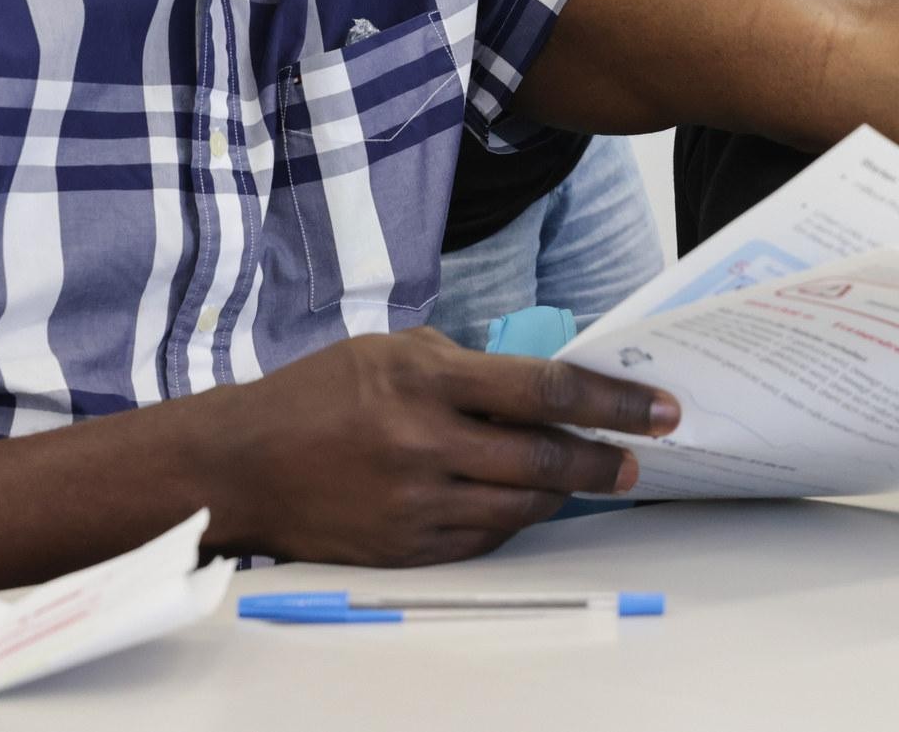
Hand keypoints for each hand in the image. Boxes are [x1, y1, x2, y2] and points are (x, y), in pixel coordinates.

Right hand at [211, 328, 677, 564]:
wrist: (240, 463)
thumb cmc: (319, 393)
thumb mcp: (394, 350)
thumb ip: (467, 366)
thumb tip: (541, 385)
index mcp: (426, 381)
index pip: (544, 391)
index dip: (612, 402)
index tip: (657, 410)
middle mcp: (426, 444)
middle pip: (545, 459)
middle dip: (606, 460)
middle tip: (639, 456)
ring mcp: (416, 503)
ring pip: (522, 507)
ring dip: (566, 493)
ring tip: (591, 478)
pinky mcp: (405, 548)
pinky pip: (484, 539)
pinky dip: (514, 519)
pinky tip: (527, 502)